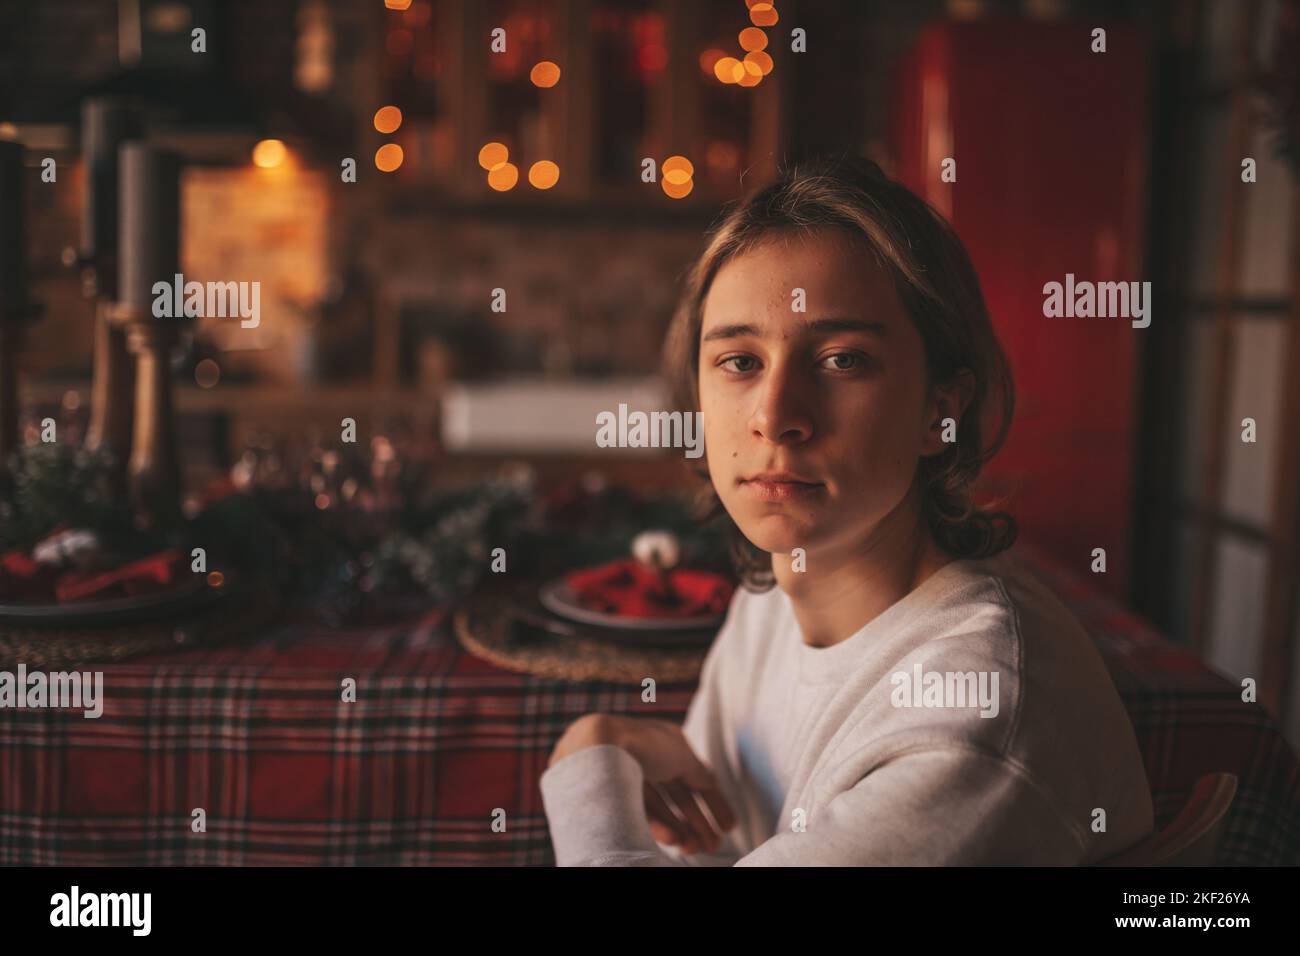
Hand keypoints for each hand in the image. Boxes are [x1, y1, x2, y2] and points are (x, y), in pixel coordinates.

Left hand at [550, 714, 735, 854]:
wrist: (597, 748)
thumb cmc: (644, 744)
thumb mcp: (683, 757)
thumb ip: (700, 773)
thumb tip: (712, 786)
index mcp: (667, 743)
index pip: (696, 776)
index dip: (714, 801)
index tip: (729, 827)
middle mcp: (649, 758)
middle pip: (679, 797)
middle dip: (698, 823)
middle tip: (713, 848)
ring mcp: (630, 776)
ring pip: (661, 809)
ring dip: (681, 830)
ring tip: (693, 849)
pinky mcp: (615, 794)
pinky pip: (640, 814)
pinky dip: (658, 827)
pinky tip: (672, 840)